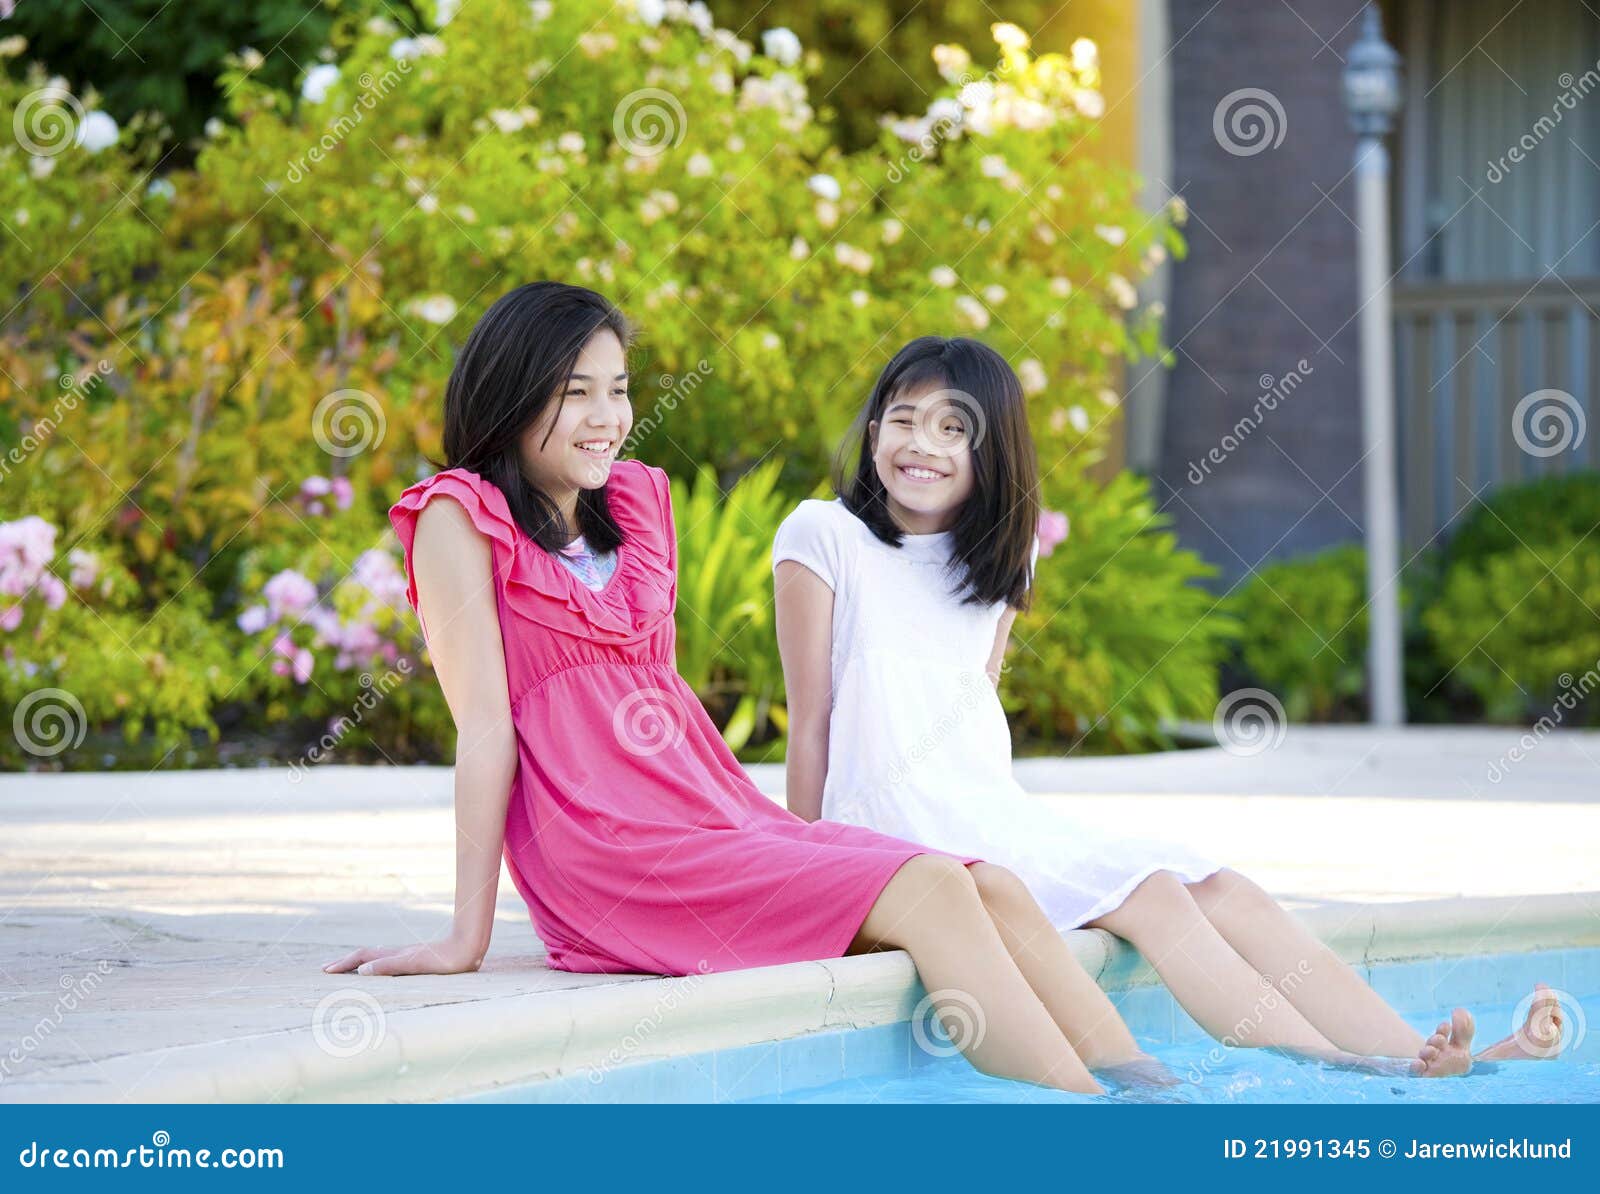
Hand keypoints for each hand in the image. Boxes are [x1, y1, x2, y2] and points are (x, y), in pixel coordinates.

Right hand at [322, 933, 484, 976]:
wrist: (469, 948)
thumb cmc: (445, 960)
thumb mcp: (415, 965)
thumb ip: (389, 966)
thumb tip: (361, 970)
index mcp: (395, 955)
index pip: (363, 957)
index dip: (344, 963)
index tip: (325, 971)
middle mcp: (398, 954)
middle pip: (366, 955)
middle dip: (346, 962)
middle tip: (326, 969)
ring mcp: (407, 955)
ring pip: (377, 957)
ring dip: (359, 963)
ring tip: (346, 968)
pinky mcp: (418, 959)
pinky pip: (389, 961)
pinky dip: (375, 964)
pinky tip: (379, 968)